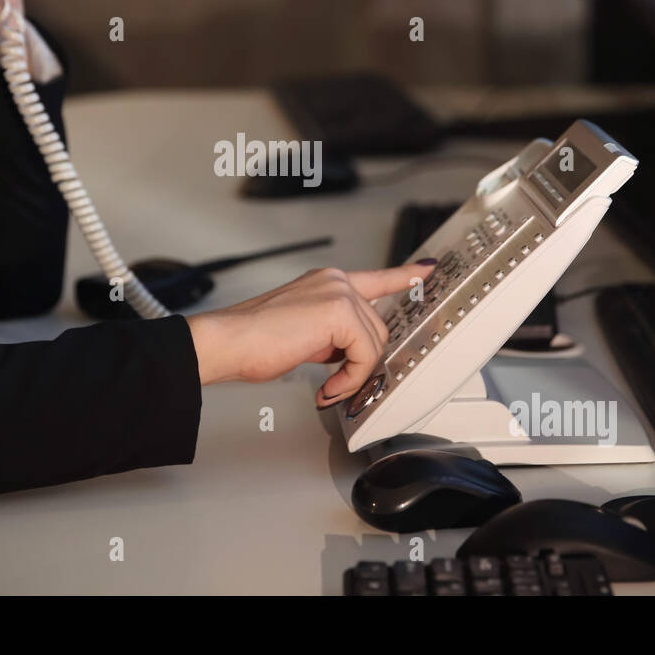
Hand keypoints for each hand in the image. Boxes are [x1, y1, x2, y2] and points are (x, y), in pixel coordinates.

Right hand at [184, 260, 437, 407]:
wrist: (228, 341)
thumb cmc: (252, 341)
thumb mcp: (303, 332)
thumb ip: (331, 334)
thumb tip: (347, 353)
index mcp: (327, 282)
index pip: (376, 277)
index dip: (404, 275)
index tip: (426, 269)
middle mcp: (335, 281)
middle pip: (377, 327)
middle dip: (360, 360)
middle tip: (334, 380)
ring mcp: (339, 293)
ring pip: (373, 343)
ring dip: (353, 373)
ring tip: (325, 384)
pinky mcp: (339, 312)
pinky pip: (365, 355)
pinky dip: (350, 378)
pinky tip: (327, 385)